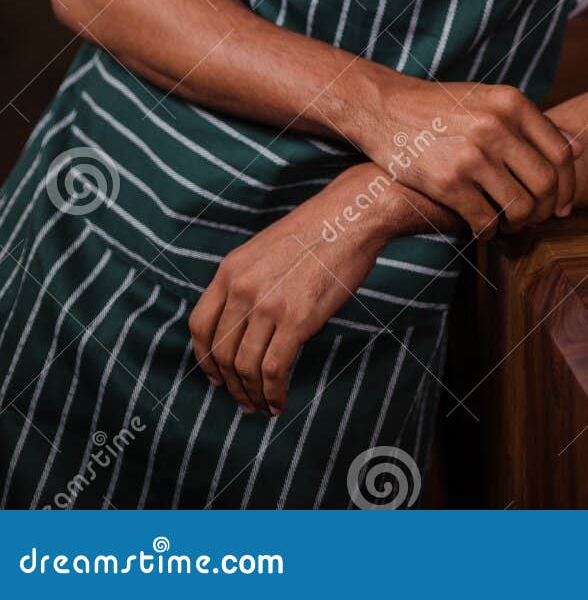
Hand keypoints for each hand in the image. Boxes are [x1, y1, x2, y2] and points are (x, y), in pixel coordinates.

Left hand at [189, 165, 399, 415]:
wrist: (351, 217)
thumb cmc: (316, 231)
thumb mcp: (264, 248)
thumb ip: (247, 281)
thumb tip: (243, 322)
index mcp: (230, 270)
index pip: (200, 326)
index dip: (205, 358)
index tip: (215, 375)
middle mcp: (242, 289)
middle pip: (222, 352)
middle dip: (230, 384)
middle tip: (242, 399)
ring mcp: (268, 305)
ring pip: (246, 367)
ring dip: (250, 394)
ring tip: (260, 406)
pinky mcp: (297, 320)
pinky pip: (274, 370)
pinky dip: (273, 393)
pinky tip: (278, 402)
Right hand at [351, 69, 581, 237]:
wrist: (385, 109)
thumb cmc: (441, 108)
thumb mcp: (489, 101)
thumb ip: (531, 125)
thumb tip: (580, 148)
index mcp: (512, 103)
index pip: (562, 154)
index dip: (568, 186)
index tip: (562, 206)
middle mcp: (496, 126)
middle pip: (546, 184)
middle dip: (545, 211)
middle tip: (535, 220)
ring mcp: (472, 155)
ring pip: (520, 208)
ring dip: (518, 225)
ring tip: (508, 225)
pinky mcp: (448, 182)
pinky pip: (486, 221)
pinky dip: (489, 233)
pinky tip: (482, 230)